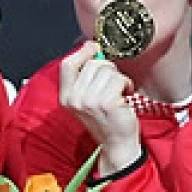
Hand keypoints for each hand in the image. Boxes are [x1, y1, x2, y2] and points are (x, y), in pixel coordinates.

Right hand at [59, 42, 140, 175]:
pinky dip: (126, 84)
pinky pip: (118, 78)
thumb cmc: (106, 121)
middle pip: (92, 64)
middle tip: (112, 84)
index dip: (82, 52)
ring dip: (118, 78)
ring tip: (118, 92)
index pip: (68, 64)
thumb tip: (91, 47)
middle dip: (107, 69)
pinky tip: (125, 95)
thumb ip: (84, 76)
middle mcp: (74, 99)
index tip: (93, 48)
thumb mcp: (85, 99)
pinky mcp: (106, 102)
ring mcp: (89, 101)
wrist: (117, 144)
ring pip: (107, 70)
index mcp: (65, 97)